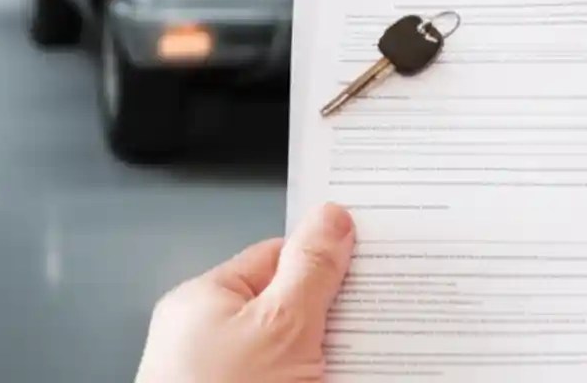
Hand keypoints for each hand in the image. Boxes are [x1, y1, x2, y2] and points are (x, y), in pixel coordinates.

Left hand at [135, 203, 355, 382]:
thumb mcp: (281, 326)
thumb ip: (310, 269)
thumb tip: (329, 219)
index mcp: (204, 301)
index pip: (276, 256)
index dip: (325, 258)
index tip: (371, 259)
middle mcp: (209, 340)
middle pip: (291, 306)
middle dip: (336, 312)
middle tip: (382, 314)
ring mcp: (229, 380)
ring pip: (298, 352)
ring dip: (336, 354)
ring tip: (374, 354)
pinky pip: (297, 378)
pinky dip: (324, 377)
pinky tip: (355, 374)